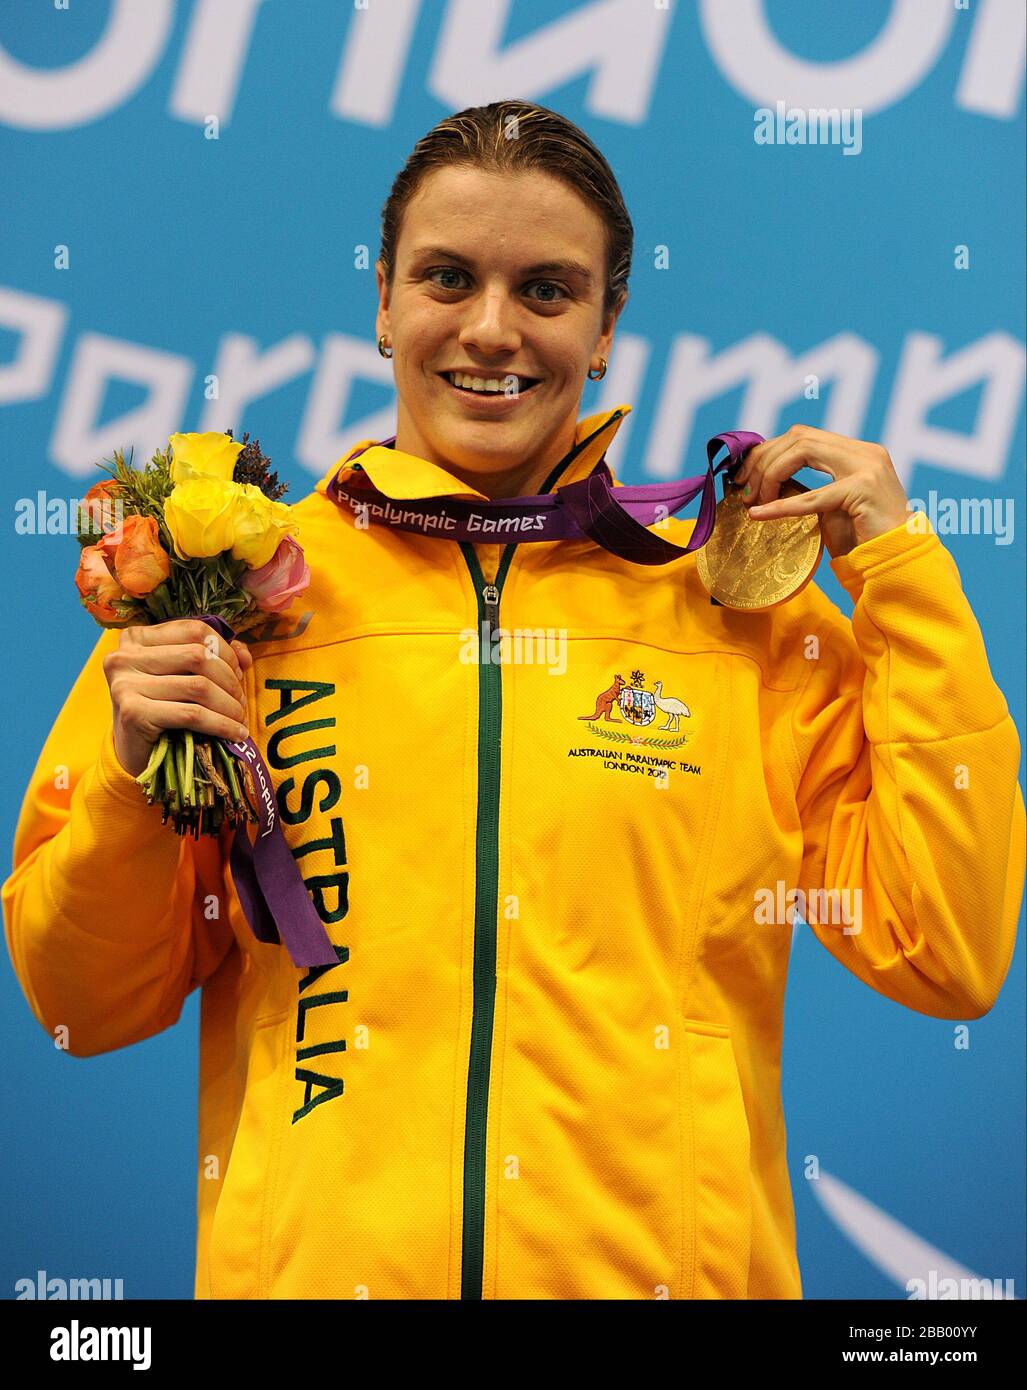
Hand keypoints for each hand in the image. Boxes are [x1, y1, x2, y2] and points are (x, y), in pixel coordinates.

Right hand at [103, 619, 254, 777]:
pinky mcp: (132, 712)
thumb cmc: (163, 710)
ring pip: (198, 686)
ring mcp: (125, 684)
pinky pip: (191, 714)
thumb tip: (244, 654)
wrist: (136, 754)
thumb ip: (214, 656)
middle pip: (198, 656)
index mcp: (137, 637)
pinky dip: (221, 725)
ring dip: (229, 706)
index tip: (239, 675)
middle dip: (230, 681)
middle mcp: (124, 656)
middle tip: (241, 702)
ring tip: (240, 719)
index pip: (195, 631)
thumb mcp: (185, 676)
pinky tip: (235, 734)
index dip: (226, 652)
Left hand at [732, 423, 910, 559]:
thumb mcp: (830, 505)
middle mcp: (864, 452)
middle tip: (743, 488)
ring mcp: (867, 467)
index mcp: (858, 452)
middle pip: (800, 437)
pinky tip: (759, 514)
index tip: (746, 475)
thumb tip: (766, 482)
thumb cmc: (862, 538)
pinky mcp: (863, 490)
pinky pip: (812, 497)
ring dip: (770, 475)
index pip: (804, 435)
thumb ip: (808, 486)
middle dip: (764, 460)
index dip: (770, 451)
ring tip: (753, 501)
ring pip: (802, 452)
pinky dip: (780, 506)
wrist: (897, 560)